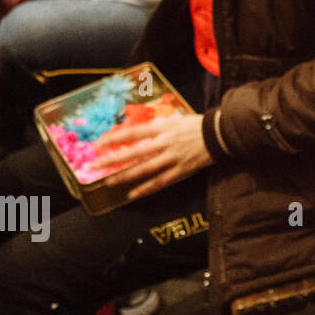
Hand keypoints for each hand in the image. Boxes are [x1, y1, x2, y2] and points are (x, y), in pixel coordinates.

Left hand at [94, 114, 213, 199]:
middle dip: (112, 160)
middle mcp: (164, 144)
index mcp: (162, 128)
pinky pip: (160, 182)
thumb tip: (141, 132)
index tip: (99, 144)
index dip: (114, 139)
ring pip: (143, 170)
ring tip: (109, 182)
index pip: (132, 133)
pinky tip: (133, 194)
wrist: (220, 134)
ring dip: (124, 176)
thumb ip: (158, 127)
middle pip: (133, 153)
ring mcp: (172, 158)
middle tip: (94, 166)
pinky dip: (145, 189)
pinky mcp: (180, 170)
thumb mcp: (176, 120)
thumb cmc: (198, 125)